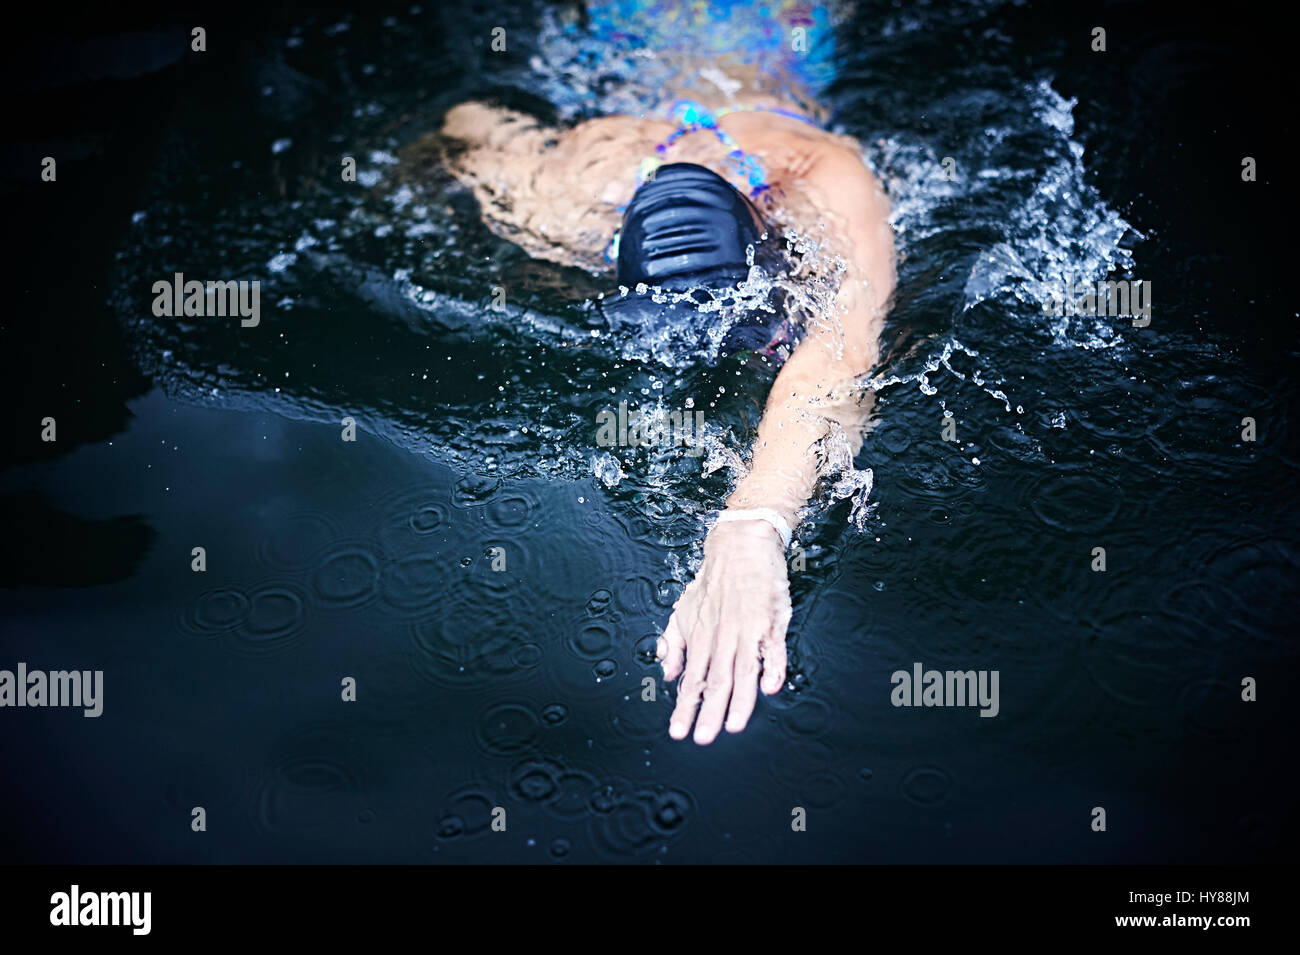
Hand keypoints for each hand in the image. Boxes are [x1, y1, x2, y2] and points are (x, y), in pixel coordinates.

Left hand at [657, 517, 791, 743]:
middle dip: (708, 713)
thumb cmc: (713, 582)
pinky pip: (773, 650)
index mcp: (701, 637)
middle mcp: (722, 637)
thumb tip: (667, 674)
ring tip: (733, 726)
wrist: (741, 547)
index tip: (678, 731)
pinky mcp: (771, 623)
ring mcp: (748, 631)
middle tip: (702, 739)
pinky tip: (770, 689)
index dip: (685, 707)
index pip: (691, 679)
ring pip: (743, 672)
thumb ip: (673, 644)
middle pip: (715, 682)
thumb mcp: (682, 611)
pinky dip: (772, 669)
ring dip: (739, 702)